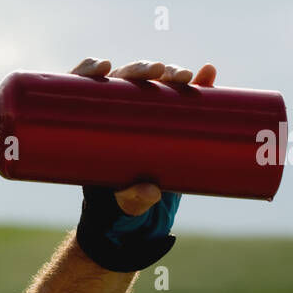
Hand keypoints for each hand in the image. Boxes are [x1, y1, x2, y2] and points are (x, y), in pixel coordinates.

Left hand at [69, 56, 215, 269]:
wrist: (136, 224)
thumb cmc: (116, 213)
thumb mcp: (121, 208)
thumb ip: (131, 201)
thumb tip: (150, 191)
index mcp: (92, 127)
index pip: (83, 88)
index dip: (88, 70)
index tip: (103, 68)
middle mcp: (117, 116)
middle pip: (124, 80)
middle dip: (141, 69)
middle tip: (158, 72)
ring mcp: (146, 118)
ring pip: (156, 85)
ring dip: (171, 74)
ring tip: (187, 76)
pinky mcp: (173, 126)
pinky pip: (185, 101)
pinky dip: (200, 86)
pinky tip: (209, 73)